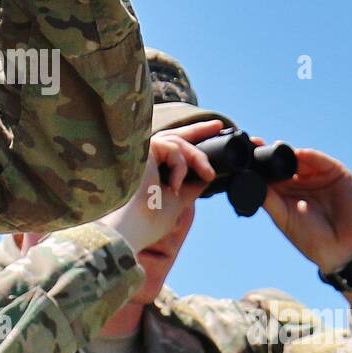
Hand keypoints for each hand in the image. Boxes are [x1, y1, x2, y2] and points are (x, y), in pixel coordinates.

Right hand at [99, 121, 221, 253]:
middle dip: (198, 130)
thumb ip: (190, 185)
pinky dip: (180, 166)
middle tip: (218, 125)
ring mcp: (142, 152)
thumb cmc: (149, 219)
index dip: (193, 141)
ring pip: (178, 143)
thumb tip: (206, 175)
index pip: (174, 150)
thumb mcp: (179, 199)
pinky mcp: (142, 150)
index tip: (213, 135)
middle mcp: (145, 157)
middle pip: (174, 136)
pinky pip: (172, 148)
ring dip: (197, 158)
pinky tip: (174, 186)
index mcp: (153, 168)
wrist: (133, 227)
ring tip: (208, 175)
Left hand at [259, 145, 351, 272]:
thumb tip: (249, 184)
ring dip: (287, 152)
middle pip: (282, 161)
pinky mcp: (335, 172)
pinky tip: (299, 155)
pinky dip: (309, 156)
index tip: (244, 156)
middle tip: (255, 143)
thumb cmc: (310, 237)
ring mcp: (317, 174)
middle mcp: (299, 180)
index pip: (268, 172)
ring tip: (274, 148)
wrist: (342, 247)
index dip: (257, 164)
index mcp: (284, 191)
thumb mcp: (284, 218)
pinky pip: (319, 160)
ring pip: (299, 157)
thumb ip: (269, 201)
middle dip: (269, 152)